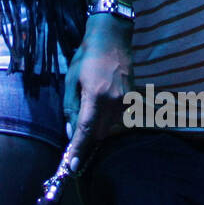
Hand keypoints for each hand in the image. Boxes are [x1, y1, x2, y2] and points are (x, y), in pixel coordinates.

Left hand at [63, 17, 131, 174]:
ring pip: (109, 127)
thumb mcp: (71, 79)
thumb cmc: (87, 56)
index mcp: (96, 96)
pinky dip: (107, 117)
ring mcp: (126, 100)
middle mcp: (114, 101)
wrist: (112, 38)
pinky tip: (100, 102)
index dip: (78, 149)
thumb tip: (71, 131)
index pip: (85, 129)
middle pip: (99, 133)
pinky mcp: (132, 98)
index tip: (72, 167)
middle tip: (74, 138)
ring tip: (89, 106)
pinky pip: (118, 117)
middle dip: (86, 137)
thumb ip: (71, 107)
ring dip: (97, 126)